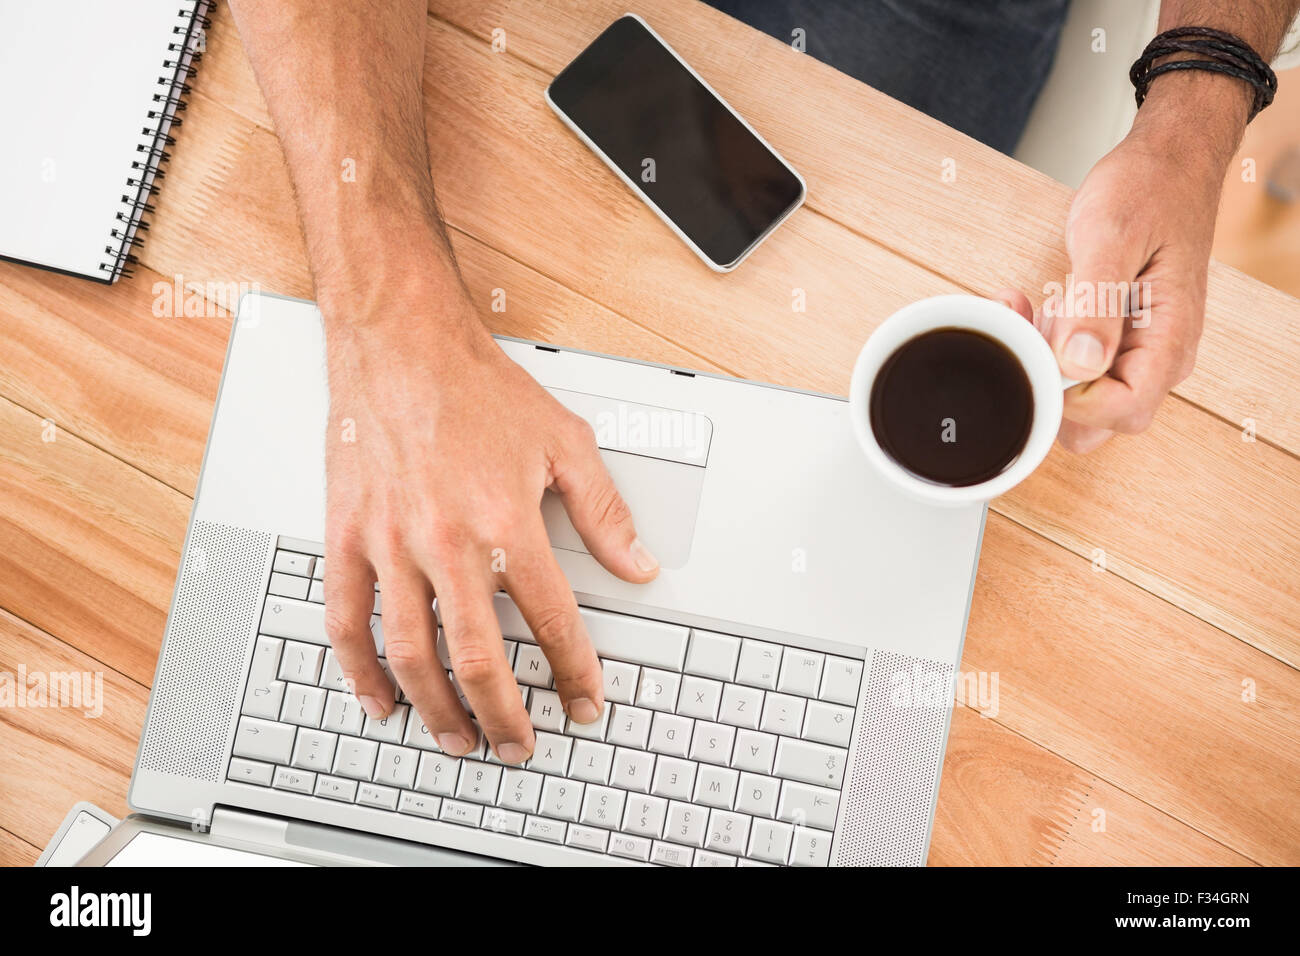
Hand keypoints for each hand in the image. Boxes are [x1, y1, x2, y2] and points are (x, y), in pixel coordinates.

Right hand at [319, 281, 658, 764]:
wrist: (401, 344)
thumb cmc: (477, 388)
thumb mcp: (564, 442)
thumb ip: (604, 512)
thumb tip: (638, 565)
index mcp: (507, 521)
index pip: (553, 622)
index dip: (574, 673)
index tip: (584, 701)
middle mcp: (447, 541)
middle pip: (478, 658)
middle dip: (504, 717)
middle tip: (518, 746)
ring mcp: (390, 543)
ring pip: (411, 653)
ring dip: (436, 709)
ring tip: (458, 739)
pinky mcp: (348, 536)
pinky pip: (347, 620)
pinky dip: (361, 670)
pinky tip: (379, 699)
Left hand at [1004, 104, 1229, 452]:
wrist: (1166, 162)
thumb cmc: (1148, 189)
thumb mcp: (1112, 236)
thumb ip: (1096, 303)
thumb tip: (1079, 363)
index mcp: (1170, 339)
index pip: (1123, 410)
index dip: (1070, 398)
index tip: (1039, 356)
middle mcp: (1157, 356)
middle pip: (1097, 419)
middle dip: (1046, 386)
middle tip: (1023, 332)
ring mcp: (1136, 350)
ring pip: (1077, 396)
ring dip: (1039, 363)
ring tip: (1023, 310)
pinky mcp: (1114, 339)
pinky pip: (1072, 366)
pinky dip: (1042, 345)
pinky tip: (1028, 308)